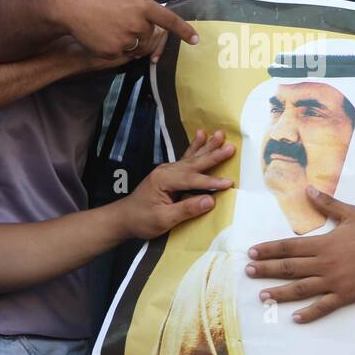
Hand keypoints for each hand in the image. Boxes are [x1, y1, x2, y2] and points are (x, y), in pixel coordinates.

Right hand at [50, 0, 198, 58]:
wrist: (64, 5)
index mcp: (141, 5)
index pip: (168, 20)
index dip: (183, 30)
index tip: (195, 39)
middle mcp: (136, 25)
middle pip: (150, 34)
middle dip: (143, 28)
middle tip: (124, 17)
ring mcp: (123, 40)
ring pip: (137, 46)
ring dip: (132, 39)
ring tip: (115, 25)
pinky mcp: (111, 52)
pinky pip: (122, 55)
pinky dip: (117, 48)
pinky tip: (105, 34)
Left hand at [119, 129, 234, 239]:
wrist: (123, 218)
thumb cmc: (141, 220)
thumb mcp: (163, 219)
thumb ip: (186, 209)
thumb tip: (210, 201)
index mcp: (164, 180)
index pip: (192, 180)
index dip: (211, 182)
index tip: (229, 183)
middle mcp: (166, 171)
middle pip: (194, 163)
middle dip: (213, 155)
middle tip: (230, 147)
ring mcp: (167, 170)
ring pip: (191, 158)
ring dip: (207, 147)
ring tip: (220, 134)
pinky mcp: (169, 173)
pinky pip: (186, 158)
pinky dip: (196, 148)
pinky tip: (201, 136)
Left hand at [246, 187, 354, 322]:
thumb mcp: (349, 213)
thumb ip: (326, 203)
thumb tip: (307, 188)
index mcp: (323, 244)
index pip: (289, 247)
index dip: (269, 250)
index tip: (253, 253)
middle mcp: (324, 263)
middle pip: (289, 267)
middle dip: (267, 269)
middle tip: (248, 272)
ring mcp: (334, 281)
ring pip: (301, 289)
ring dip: (280, 293)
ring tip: (262, 296)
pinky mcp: (345, 295)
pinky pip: (323, 306)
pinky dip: (309, 313)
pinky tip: (295, 318)